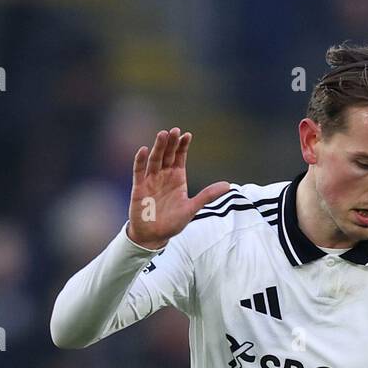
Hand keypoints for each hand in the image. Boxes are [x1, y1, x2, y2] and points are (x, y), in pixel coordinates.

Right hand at [127, 128, 230, 248]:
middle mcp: (164, 175)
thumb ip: (207, 195)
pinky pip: (139, 171)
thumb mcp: (192, 208)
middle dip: (171, 143)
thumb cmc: (172, 223)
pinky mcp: (139, 187)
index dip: (183, 146)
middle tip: (174, 130)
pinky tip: (144, 150)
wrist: (154, 237)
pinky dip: (140, 161)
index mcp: (177, 178)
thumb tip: (228, 185)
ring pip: (155, 159)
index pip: (180, 157)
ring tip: (162, 135)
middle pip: (167, 155)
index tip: (187, 135)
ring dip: (158, 147)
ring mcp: (151, 180)